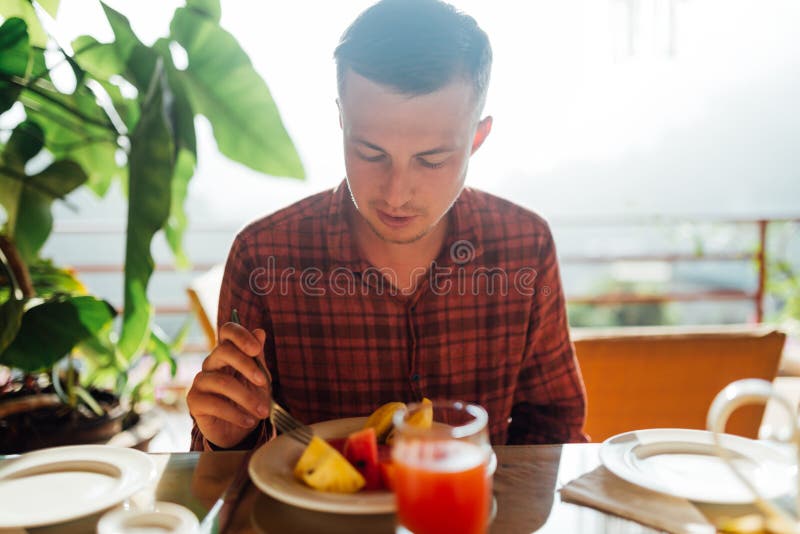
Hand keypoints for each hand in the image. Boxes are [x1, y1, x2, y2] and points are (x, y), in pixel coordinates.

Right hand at [187, 322, 271, 447]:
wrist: (237, 432)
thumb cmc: (248, 401)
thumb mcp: (259, 380)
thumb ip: (258, 358)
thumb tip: (259, 332)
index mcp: (228, 354)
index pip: (227, 332)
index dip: (241, 335)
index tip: (256, 349)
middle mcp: (211, 363)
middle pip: (223, 350)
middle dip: (246, 365)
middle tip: (263, 382)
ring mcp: (201, 381)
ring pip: (222, 381)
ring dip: (247, 398)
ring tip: (262, 411)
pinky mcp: (194, 401)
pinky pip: (215, 404)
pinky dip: (236, 414)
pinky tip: (249, 421)